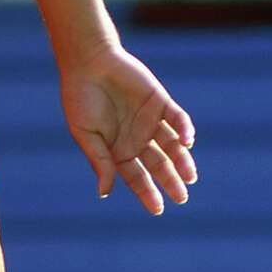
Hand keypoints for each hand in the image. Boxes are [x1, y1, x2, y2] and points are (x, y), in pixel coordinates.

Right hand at [60, 44, 196, 214]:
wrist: (89, 63)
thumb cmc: (81, 99)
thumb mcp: (86, 134)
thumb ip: (100, 161)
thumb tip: (105, 192)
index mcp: (118, 150)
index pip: (136, 176)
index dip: (147, 192)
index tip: (158, 209)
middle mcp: (137, 138)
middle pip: (159, 165)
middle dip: (170, 181)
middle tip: (182, 197)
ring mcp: (151, 120)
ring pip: (172, 145)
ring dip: (182, 160)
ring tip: (190, 177)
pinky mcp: (160, 102)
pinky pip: (177, 119)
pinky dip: (184, 130)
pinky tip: (188, 143)